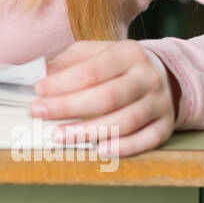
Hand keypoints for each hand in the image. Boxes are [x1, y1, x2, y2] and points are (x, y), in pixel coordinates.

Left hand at [34, 40, 178, 157]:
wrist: (162, 74)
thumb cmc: (116, 65)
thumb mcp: (93, 53)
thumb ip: (68, 62)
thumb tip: (41, 75)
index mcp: (129, 53)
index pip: (92, 70)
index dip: (63, 83)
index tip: (38, 90)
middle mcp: (148, 77)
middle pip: (107, 97)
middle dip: (68, 107)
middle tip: (39, 114)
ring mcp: (159, 102)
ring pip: (125, 122)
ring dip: (88, 132)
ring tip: (58, 136)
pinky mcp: (165, 124)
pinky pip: (147, 140)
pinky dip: (124, 147)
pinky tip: (99, 149)